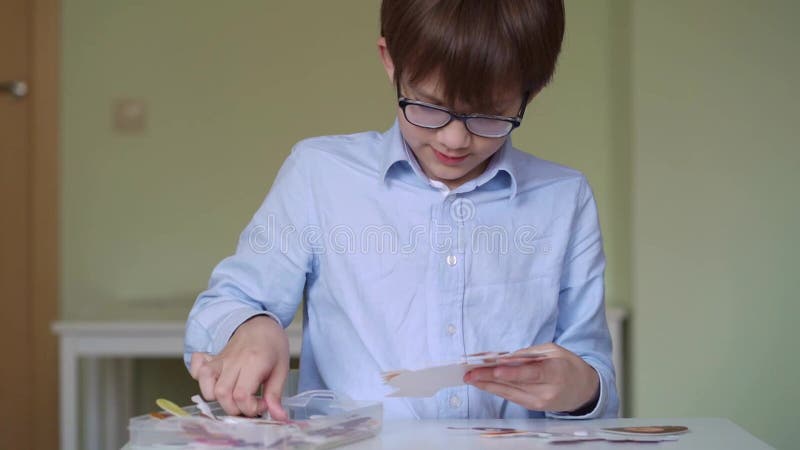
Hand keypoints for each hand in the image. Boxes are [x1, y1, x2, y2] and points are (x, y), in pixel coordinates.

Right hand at [189, 315, 289, 418]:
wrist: (260, 325)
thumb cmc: (273, 346)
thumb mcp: (281, 370)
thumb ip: (276, 395)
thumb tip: (279, 417)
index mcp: (253, 362)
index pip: (241, 395)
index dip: (250, 408)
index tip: (261, 405)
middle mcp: (233, 361)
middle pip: (222, 393)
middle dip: (234, 408)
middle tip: (248, 404)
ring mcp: (220, 359)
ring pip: (206, 384)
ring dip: (217, 398)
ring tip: (233, 398)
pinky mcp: (212, 360)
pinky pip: (197, 370)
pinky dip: (201, 381)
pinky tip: (215, 384)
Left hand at [464, 343, 598, 412]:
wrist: (583, 390)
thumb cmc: (568, 365)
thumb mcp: (555, 351)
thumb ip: (531, 353)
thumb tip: (506, 357)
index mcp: (556, 372)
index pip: (532, 373)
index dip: (513, 372)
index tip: (495, 369)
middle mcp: (546, 391)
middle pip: (515, 384)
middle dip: (490, 378)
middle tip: (469, 373)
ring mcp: (539, 402)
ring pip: (509, 393)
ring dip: (488, 385)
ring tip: (470, 378)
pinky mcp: (533, 407)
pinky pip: (511, 397)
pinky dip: (496, 389)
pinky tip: (483, 383)